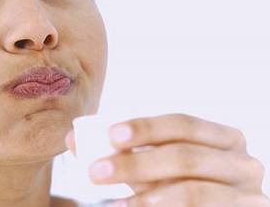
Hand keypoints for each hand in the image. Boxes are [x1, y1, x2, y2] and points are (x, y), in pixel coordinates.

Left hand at [67, 114, 269, 205]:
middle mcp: (242, 160)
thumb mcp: (153, 166)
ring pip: (192, 189)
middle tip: (97, 172)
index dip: (147, 127)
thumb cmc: (178, 185)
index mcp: (223, 136)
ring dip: (146, 194)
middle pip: (185, 155)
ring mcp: (248, 192)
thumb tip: (74, 139)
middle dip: (136, 164)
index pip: (183, 123)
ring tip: (113, 202)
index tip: (110, 135)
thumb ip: (122, 152)